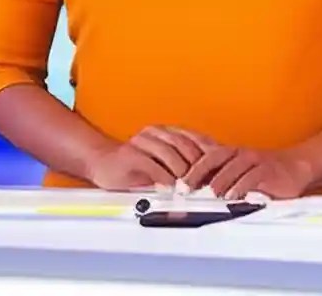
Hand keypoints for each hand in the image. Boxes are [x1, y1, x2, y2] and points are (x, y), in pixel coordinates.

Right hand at [84, 126, 207, 190]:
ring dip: (181, 171)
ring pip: (170, 151)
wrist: (102, 163)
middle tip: (206, 182)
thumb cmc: (135, 167)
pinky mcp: (130, 154)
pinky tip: (169, 187)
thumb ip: (184, 165)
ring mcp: (141, 141)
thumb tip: (210, 177)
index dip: (209, 153)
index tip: (219, 169)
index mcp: (167, 132)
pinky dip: (163, 177)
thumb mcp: (165, 164)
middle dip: (198, 165)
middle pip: (185, 143)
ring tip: (188, 187)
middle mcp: (155, 133)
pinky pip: (151, 164)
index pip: (195, 138)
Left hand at [184, 146, 313, 199]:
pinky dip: (242, 185)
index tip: (178, 184)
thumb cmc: (261, 173)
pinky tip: (234, 196)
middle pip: (215, 159)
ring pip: (233, 166)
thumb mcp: (239, 175)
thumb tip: (195, 196)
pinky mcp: (269, 169)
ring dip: (221, 180)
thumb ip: (220, 181)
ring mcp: (254, 159)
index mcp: (229, 153)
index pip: (206, 158)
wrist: (295, 166)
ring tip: (210, 194)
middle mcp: (239, 154)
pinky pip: (253, 175)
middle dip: (199, 174)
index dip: (191, 170)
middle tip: (186, 189)